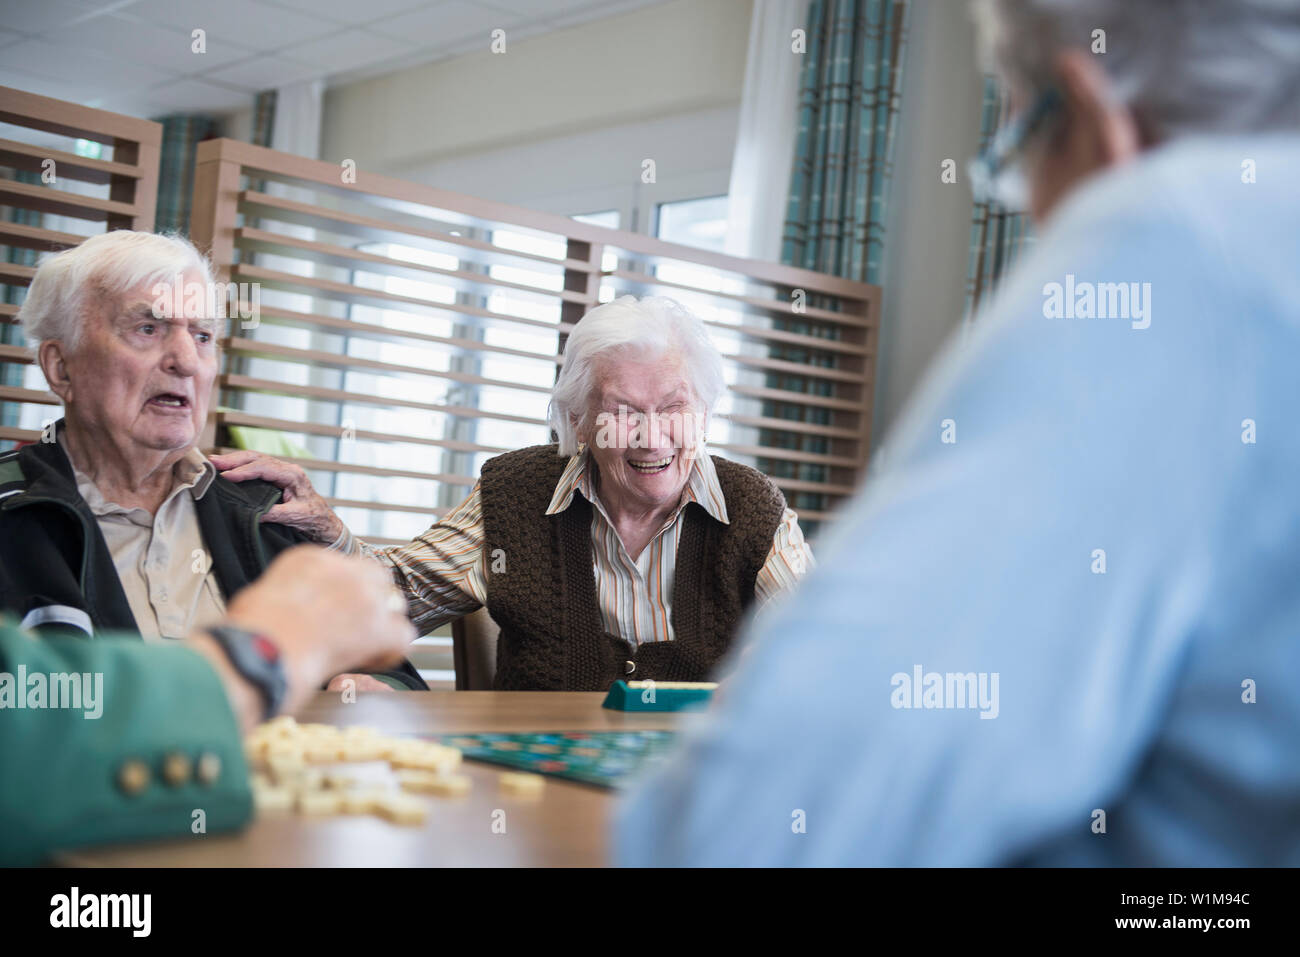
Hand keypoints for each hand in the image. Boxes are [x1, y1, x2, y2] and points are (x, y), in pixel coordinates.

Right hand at [194, 546, 414, 729]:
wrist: (258, 652)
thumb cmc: (248, 633)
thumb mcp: (261, 595)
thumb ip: (288, 595)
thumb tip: (290, 612)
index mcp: (311, 559)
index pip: (345, 569)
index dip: (343, 594)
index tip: (331, 614)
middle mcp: (344, 570)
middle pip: (376, 577)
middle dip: (370, 601)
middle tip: (352, 629)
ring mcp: (366, 597)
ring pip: (394, 603)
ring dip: (382, 624)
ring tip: (360, 647)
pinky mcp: (379, 627)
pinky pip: (404, 637)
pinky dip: (390, 652)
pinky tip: (370, 662)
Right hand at [209, 450, 344, 544]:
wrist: (322, 520)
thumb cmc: (312, 517)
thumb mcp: (295, 517)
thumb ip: (276, 514)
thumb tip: (255, 513)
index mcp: (293, 475)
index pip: (265, 467)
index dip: (244, 471)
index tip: (226, 475)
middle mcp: (287, 469)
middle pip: (257, 458)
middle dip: (234, 459)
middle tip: (213, 462)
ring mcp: (281, 471)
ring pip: (255, 460)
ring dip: (234, 460)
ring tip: (214, 462)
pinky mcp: (276, 476)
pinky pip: (256, 467)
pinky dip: (240, 466)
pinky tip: (227, 468)